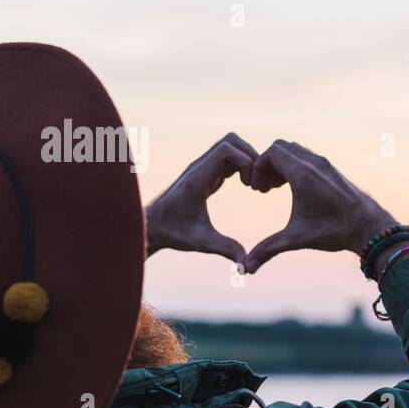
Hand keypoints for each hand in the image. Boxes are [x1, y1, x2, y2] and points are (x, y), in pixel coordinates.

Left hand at [145, 133, 256, 265]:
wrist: (151, 226)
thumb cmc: (174, 233)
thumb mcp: (201, 242)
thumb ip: (225, 249)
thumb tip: (245, 266)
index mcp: (198, 178)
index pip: (227, 149)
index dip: (247, 162)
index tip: (251, 186)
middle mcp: (200, 167)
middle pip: (231, 141)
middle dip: (251, 156)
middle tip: (257, 183)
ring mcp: (202, 168)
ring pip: (230, 145)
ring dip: (247, 159)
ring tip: (254, 184)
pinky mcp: (205, 173)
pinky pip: (228, 157)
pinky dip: (242, 165)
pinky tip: (247, 186)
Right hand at [243, 140, 396, 272]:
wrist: (368, 227)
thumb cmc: (334, 231)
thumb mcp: (296, 239)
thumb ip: (268, 249)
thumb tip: (247, 269)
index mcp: (302, 174)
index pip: (271, 153)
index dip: (258, 168)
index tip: (257, 189)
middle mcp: (314, 163)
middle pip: (281, 147)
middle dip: (267, 164)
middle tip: (264, 188)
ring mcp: (325, 164)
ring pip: (295, 151)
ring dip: (282, 164)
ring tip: (276, 187)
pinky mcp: (332, 170)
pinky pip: (308, 157)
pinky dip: (296, 166)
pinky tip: (294, 189)